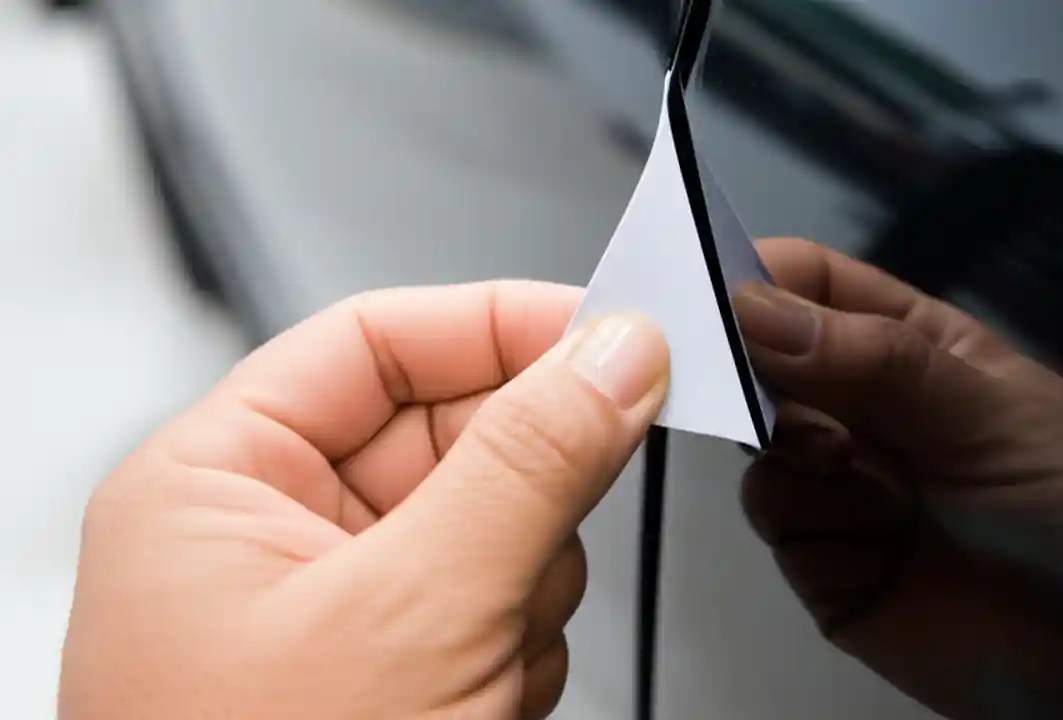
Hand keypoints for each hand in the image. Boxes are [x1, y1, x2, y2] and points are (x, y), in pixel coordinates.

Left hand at [59, 282, 668, 718]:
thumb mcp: (420, 613)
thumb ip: (530, 464)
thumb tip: (616, 350)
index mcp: (217, 484)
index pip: (378, 339)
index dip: (500, 322)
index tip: (612, 327)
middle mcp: (272, 536)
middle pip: (451, 430)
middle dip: (523, 488)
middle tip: (562, 522)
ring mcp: (341, 607)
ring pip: (496, 518)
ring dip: (528, 581)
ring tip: (490, 657)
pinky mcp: (400, 665)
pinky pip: (504, 598)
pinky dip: (524, 642)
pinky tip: (488, 699)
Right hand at [735, 238, 1062, 717]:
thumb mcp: (992, 416)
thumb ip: (874, 364)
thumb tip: (750, 308)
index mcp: (916, 350)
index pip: (819, 288)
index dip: (763, 278)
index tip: (706, 285)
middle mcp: (867, 412)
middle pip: (768, 365)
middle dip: (753, 370)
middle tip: (742, 375)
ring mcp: (844, 489)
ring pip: (762, 447)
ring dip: (797, 457)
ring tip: (861, 479)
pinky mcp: (826, 565)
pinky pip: (777, 520)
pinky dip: (809, 525)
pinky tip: (873, 540)